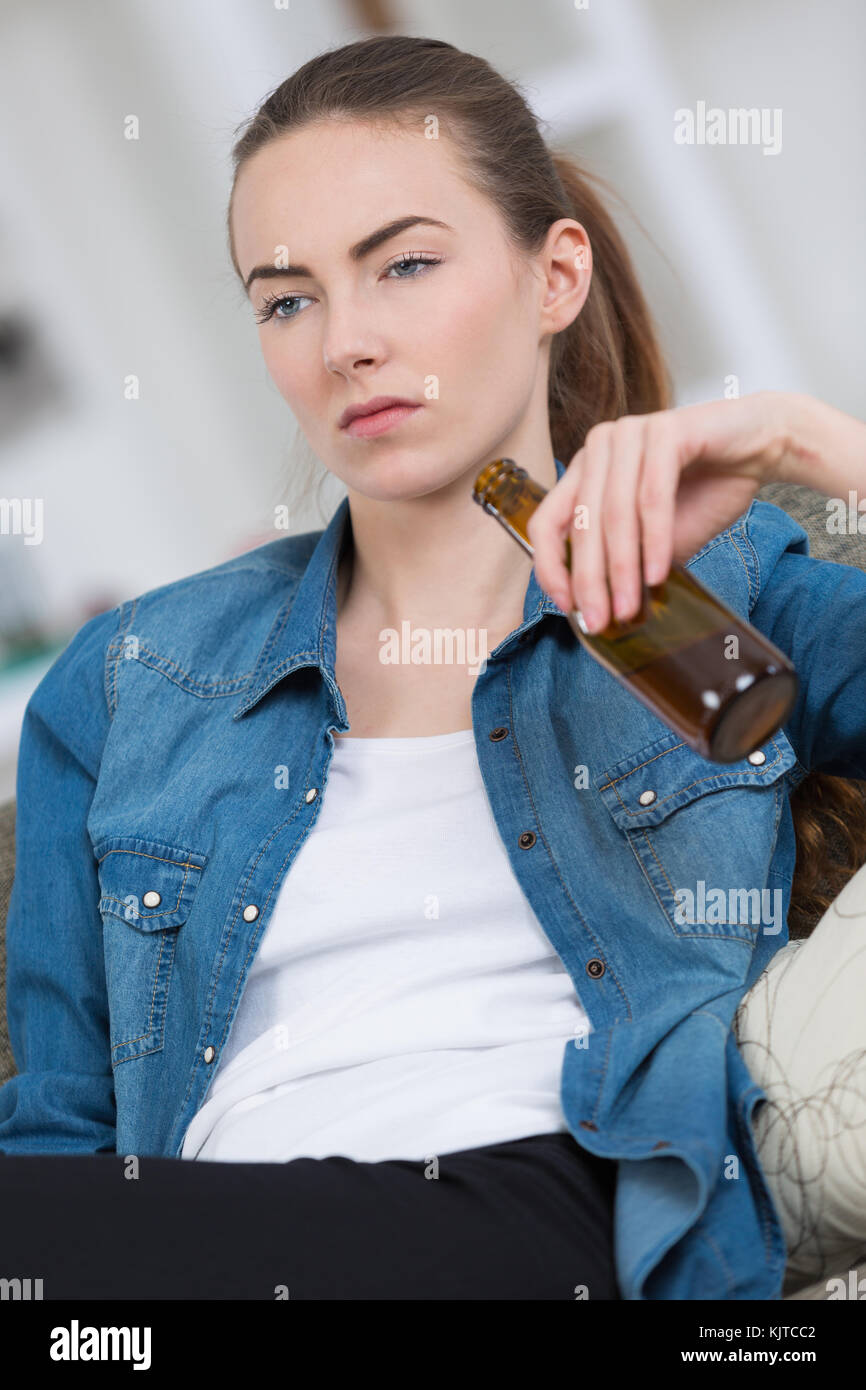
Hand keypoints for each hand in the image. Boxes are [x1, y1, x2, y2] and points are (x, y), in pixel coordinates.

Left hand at [527, 390, 793, 633]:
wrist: (760, 448)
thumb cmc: (706, 491)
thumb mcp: (657, 540)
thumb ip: (627, 564)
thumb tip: (601, 611)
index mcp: (585, 471)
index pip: (546, 522)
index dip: (550, 568)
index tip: (568, 608)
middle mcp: (599, 448)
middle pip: (582, 524)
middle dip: (590, 580)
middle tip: (599, 620)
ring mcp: (629, 433)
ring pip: (615, 512)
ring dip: (622, 567)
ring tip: (628, 607)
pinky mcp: (664, 430)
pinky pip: (653, 495)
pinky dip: (655, 540)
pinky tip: (659, 573)